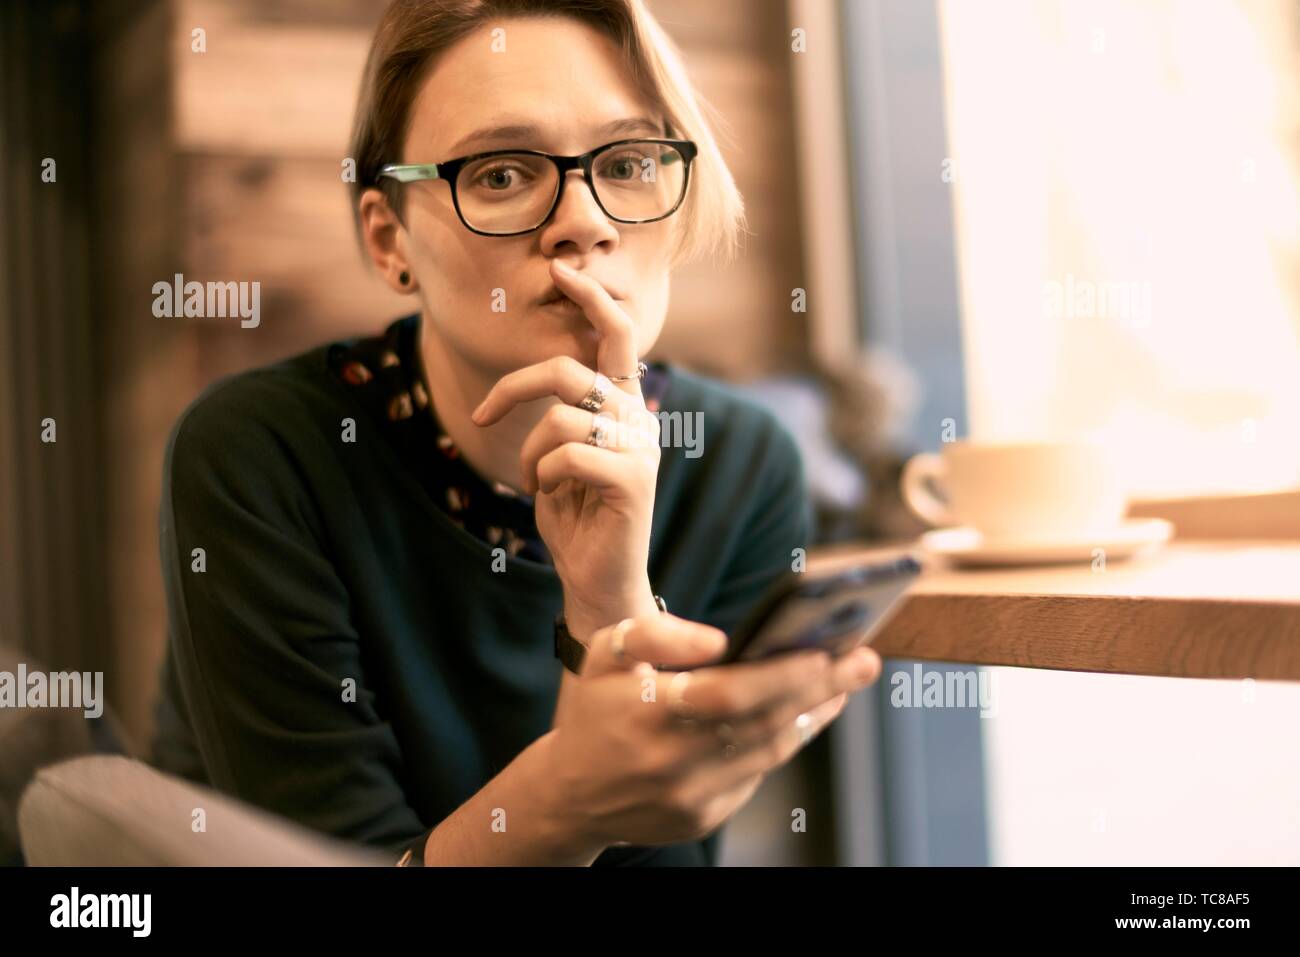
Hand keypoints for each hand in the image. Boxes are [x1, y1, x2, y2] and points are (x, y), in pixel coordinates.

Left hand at [471, 259, 661, 633]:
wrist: (598, 582)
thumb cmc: (576, 519)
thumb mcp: (562, 457)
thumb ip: (565, 415)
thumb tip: (542, 377)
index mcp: (626, 407)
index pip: (618, 336)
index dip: (591, 299)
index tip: (560, 270)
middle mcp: (639, 419)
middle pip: (570, 370)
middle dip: (515, 386)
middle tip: (484, 414)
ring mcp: (640, 448)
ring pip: (561, 417)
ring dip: (528, 453)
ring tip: (531, 482)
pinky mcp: (633, 479)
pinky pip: (565, 454)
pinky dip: (541, 476)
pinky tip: (548, 497)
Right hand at [544, 611, 883, 849]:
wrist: (570, 795)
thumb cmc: (596, 712)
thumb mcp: (607, 654)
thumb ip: (660, 635)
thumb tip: (719, 640)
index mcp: (648, 713)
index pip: (730, 694)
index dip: (781, 674)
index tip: (823, 651)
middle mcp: (673, 760)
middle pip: (765, 723)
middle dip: (822, 689)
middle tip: (864, 660)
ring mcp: (692, 795)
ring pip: (770, 752)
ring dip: (814, 715)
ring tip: (846, 682)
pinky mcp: (704, 817)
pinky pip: (755, 776)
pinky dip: (785, 743)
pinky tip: (806, 713)